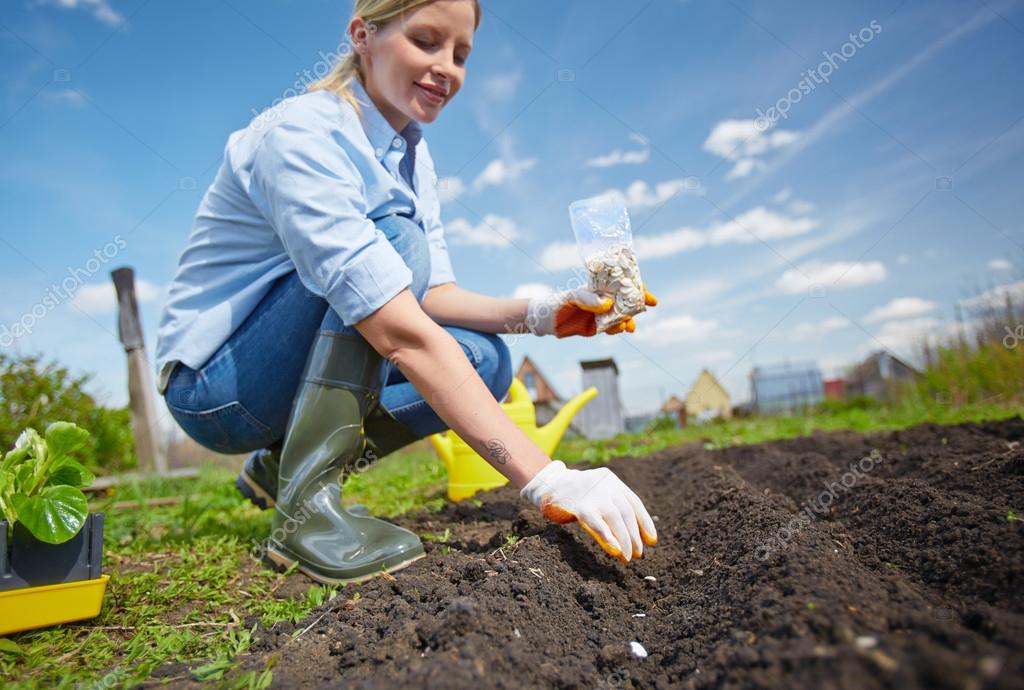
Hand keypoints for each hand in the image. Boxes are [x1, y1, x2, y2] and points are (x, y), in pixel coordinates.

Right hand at [520, 460, 657, 562]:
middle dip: (634, 535)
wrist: (546, 483)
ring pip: (615, 517)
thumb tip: (631, 537)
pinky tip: (615, 549)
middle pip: (626, 512)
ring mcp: (592, 494)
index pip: (634, 502)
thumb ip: (610, 508)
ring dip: (624, 539)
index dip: (644, 522)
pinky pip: (596, 523)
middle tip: (638, 553)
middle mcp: (605, 485)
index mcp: (611, 481)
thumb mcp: (595, 496)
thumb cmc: (574, 495)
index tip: (652, 540)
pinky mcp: (578, 505)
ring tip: (628, 557)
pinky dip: (608, 537)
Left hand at [525, 285, 657, 337]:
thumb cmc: (559, 302)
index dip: (636, 287)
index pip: (621, 284)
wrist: (547, 320)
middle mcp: (603, 300)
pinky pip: (612, 328)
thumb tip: (607, 303)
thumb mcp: (572, 297)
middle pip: (626, 300)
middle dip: (639, 302)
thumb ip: (588, 299)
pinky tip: (621, 329)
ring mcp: (601, 314)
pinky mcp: (597, 327)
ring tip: (631, 326)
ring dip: (629, 319)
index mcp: (600, 288)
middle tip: (650, 304)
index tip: (646, 292)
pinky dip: (618, 329)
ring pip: (621, 316)